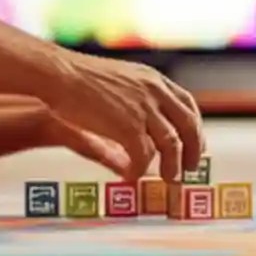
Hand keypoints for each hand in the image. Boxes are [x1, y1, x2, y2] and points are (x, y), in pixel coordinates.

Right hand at [46, 52, 204, 181]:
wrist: (60, 75)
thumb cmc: (78, 79)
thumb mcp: (118, 84)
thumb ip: (135, 106)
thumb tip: (143, 130)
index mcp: (153, 79)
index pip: (187, 104)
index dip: (194, 128)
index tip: (195, 144)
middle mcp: (155, 91)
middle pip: (188, 125)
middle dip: (193, 151)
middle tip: (190, 169)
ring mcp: (144, 108)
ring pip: (172, 144)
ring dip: (172, 166)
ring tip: (169, 180)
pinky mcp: (129, 125)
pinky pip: (144, 156)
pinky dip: (140, 170)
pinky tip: (132, 177)